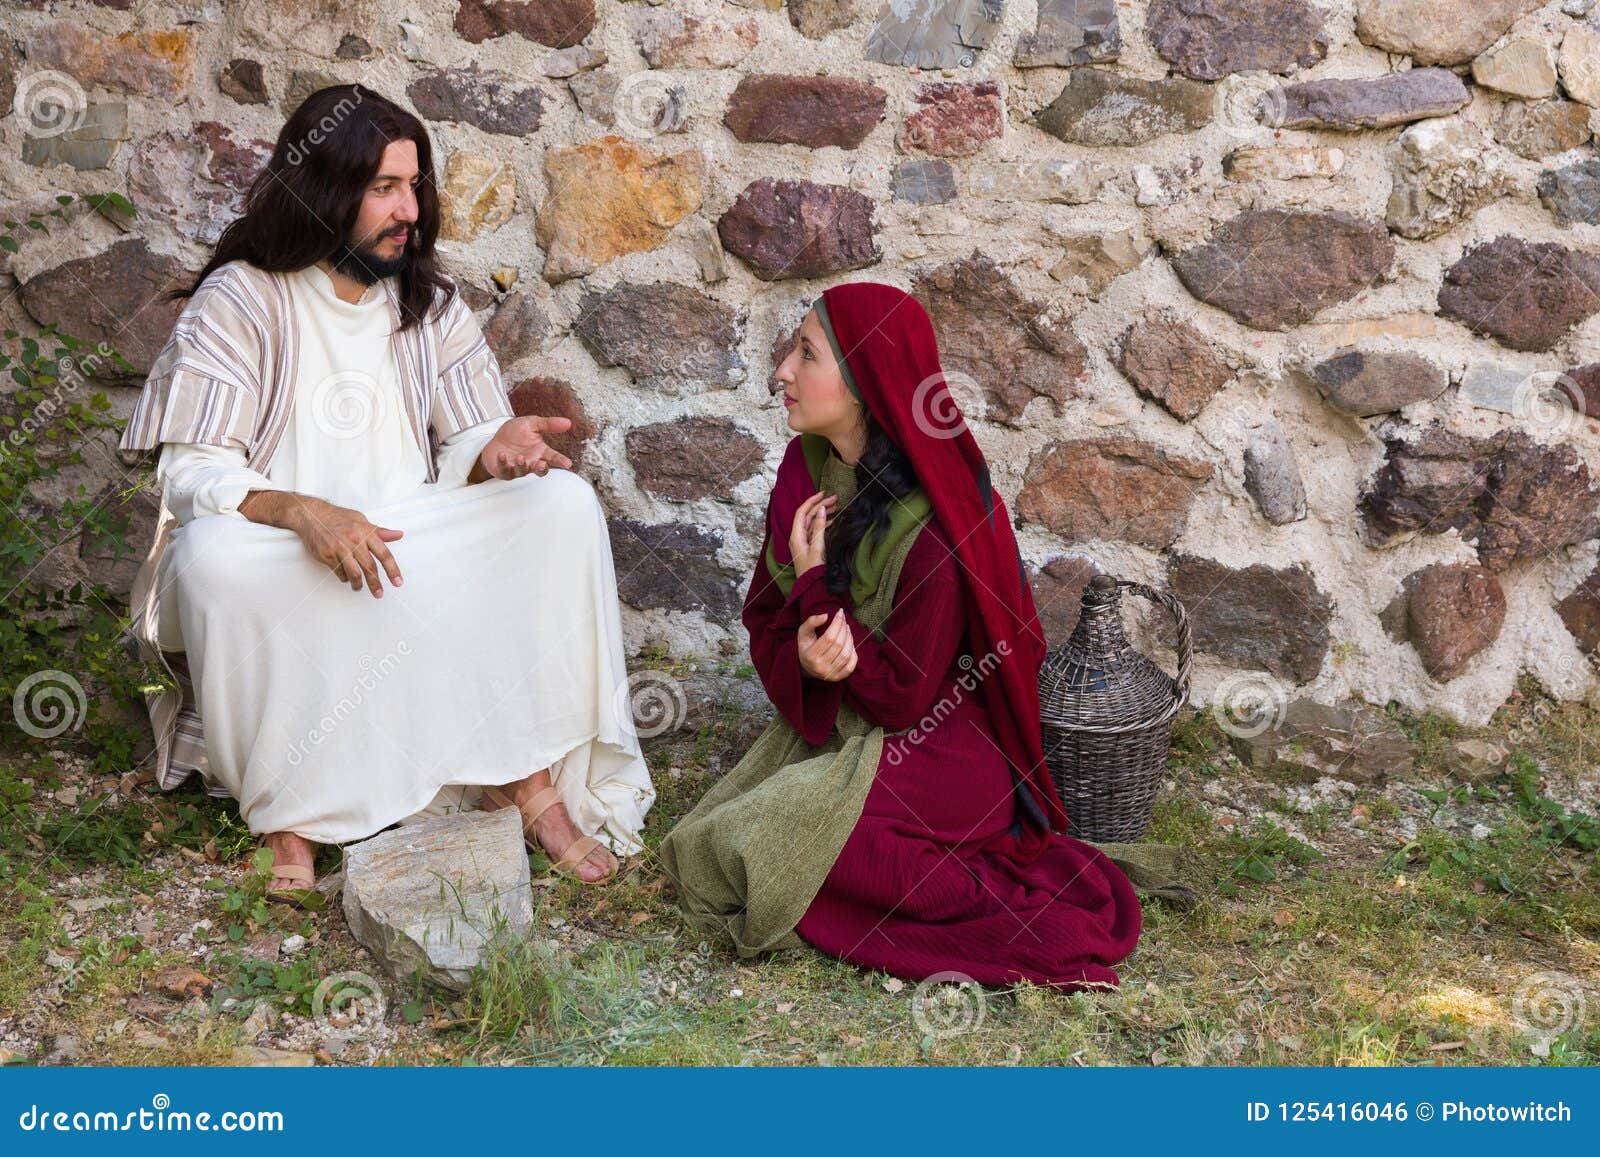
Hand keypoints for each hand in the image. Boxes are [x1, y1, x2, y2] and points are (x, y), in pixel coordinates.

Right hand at [288, 497, 403, 598]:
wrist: (311, 515)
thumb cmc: (338, 517)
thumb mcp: (361, 520)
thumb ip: (380, 531)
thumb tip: (398, 535)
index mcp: (365, 532)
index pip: (384, 554)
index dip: (393, 570)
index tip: (397, 582)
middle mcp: (354, 541)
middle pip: (369, 567)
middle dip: (375, 584)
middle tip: (379, 594)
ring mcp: (339, 549)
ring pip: (354, 574)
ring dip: (358, 584)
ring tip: (359, 587)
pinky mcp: (327, 556)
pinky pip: (339, 572)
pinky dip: (344, 577)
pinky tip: (345, 576)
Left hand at [476, 415, 573, 480]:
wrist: (496, 439)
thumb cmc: (515, 433)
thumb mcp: (532, 423)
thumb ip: (548, 424)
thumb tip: (568, 422)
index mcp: (540, 451)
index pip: (553, 457)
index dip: (560, 461)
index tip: (567, 464)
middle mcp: (531, 461)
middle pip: (540, 469)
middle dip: (541, 468)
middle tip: (542, 465)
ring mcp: (518, 467)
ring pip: (523, 471)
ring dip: (522, 465)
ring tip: (520, 458)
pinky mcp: (505, 470)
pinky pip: (505, 469)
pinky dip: (503, 463)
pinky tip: (502, 455)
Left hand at [787, 492, 837, 574]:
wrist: (812, 588)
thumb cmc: (813, 570)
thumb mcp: (817, 547)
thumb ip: (819, 528)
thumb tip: (821, 510)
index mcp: (796, 536)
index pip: (802, 512)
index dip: (812, 501)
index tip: (824, 493)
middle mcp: (797, 537)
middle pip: (808, 516)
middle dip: (820, 506)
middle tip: (835, 499)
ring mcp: (803, 542)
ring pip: (812, 522)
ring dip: (823, 514)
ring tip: (836, 507)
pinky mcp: (809, 547)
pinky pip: (815, 530)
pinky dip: (823, 523)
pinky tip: (832, 520)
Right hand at [797, 608, 856, 681]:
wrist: (805, 666)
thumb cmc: (805, 646)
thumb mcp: (803, 633)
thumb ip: (811, 622)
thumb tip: (826, 616)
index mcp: (810, 656)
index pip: (829, 637)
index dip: (837, 623)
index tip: (840, 613)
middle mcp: (820, 667)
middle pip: (839, 645)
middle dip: (844, 629)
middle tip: (844, 620)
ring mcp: (830, 674)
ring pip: (846, 654)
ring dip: (850, 639)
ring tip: (847, 629)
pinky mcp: (838, 678)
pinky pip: (851, 665)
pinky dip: (854, 653)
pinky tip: (850, 644)